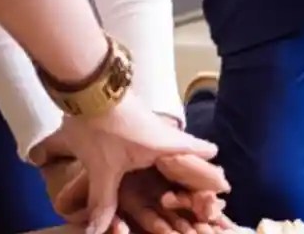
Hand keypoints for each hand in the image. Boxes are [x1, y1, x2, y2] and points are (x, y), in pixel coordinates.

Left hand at [29, 92, 223, 231]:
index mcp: (163, 144)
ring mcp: (145, 117)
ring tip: (166, 152)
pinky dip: (148, 138)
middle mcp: (160, 129)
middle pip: (180, 141)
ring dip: (167, 144)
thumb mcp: (102, 170)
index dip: (204, 154)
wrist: (86, 85)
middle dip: (188, 150)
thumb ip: (103, 201)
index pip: (194, 148)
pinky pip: (146, 127)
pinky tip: (135, 141)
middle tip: (200, 155)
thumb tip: (97, 232)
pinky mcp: (129, 110)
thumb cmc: (103, 129)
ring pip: (162, 133)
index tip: (217, 154)